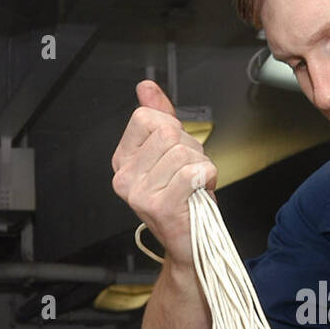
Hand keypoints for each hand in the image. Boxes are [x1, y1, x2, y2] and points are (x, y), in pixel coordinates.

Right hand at [110, 80, 217, 266]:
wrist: (194, 242)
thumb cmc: (185, 199)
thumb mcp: (170, 153)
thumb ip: (158, 117)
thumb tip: (146, 87)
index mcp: (122, 160)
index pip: (147, 117)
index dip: (173, 129)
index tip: (177, 153)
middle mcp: (124, 176)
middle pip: (168, 133)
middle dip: (191, 149)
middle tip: (189, 174)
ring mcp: (138, 193)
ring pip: (182, 152)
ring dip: (201, 165)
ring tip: (194, 185)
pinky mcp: (159, 206)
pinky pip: (192, 172)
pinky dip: (207, 177)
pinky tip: (200, 191)